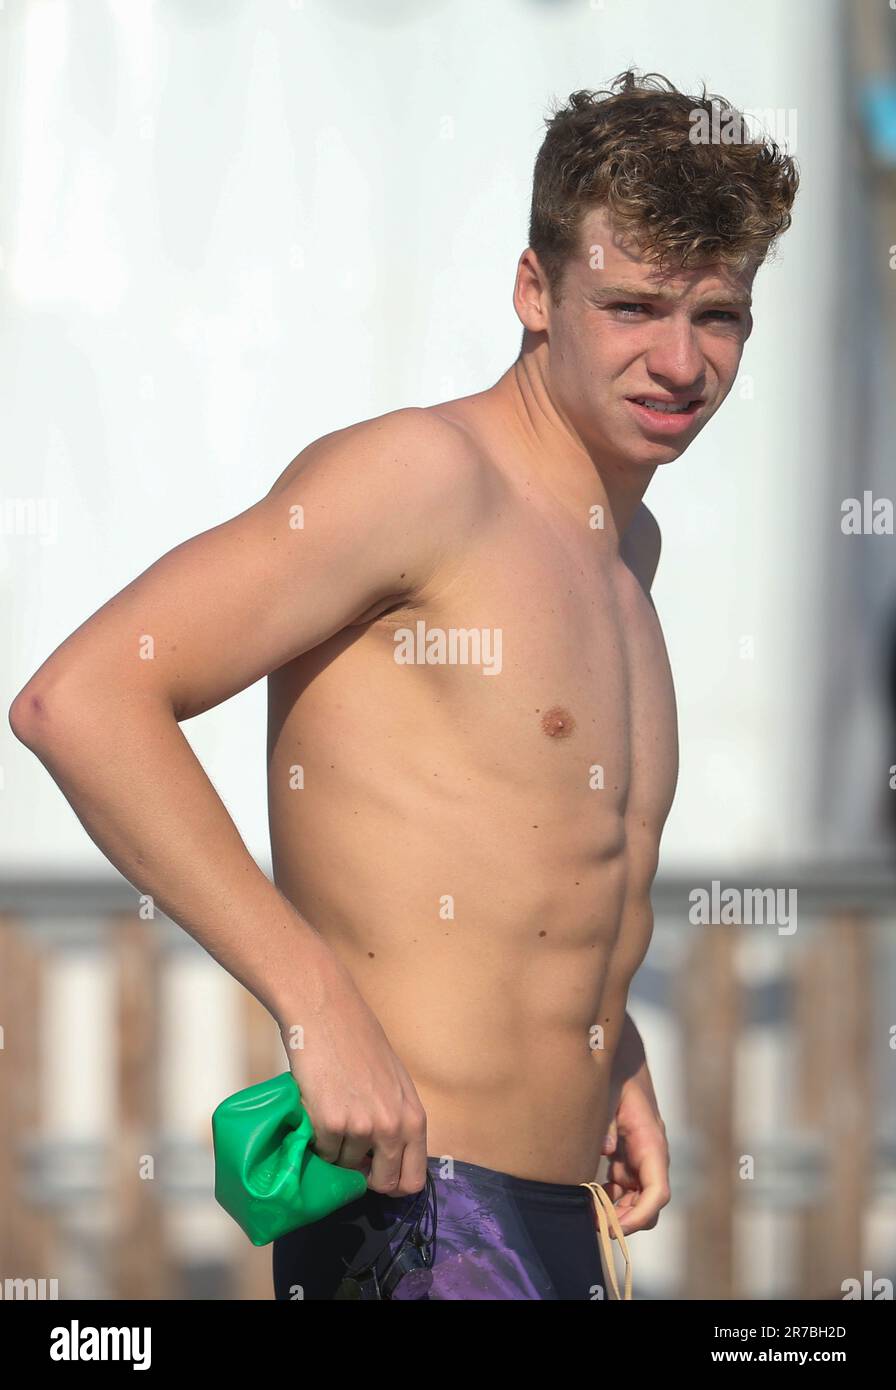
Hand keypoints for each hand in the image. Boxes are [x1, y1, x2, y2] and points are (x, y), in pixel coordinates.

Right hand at [277, 944, 427, 1197]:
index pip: (413, 1179)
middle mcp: (393, 1127)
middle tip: (348, 1154)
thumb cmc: (359, 1040)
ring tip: (330, 1115)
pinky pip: (321, 1153)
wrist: (326, 1013)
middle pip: (383, 1184)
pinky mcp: (330, 1124)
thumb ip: (396, 1118)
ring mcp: (361, 1128)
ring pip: (345, 1167)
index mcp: (414, 1117)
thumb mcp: (394, 1081)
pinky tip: (316, 1110)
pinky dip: (315, 1140)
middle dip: (364, 1177)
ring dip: (335, 1151)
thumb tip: (387, 1156)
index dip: (394, 1182)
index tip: (377, 1174)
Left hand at [601, 1056, 670, 1236]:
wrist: (623, 1059)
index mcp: (651, 1142)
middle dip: (624, 1220)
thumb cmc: (617, 1075)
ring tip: (585, 1212)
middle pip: (648, 1204)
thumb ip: (609, 1120)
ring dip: (615, 1210)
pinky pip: (624, 1186)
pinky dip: (609, 1196)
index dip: (638, 1216)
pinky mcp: (629, 1156)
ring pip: (636, 1199)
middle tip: (591, 1225)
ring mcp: (641, 1157)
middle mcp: (651, 1155)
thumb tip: (606, 1150)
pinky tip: (586, 1194)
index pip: (657, 1192)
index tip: (613, 1228)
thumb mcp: (610, 1092)